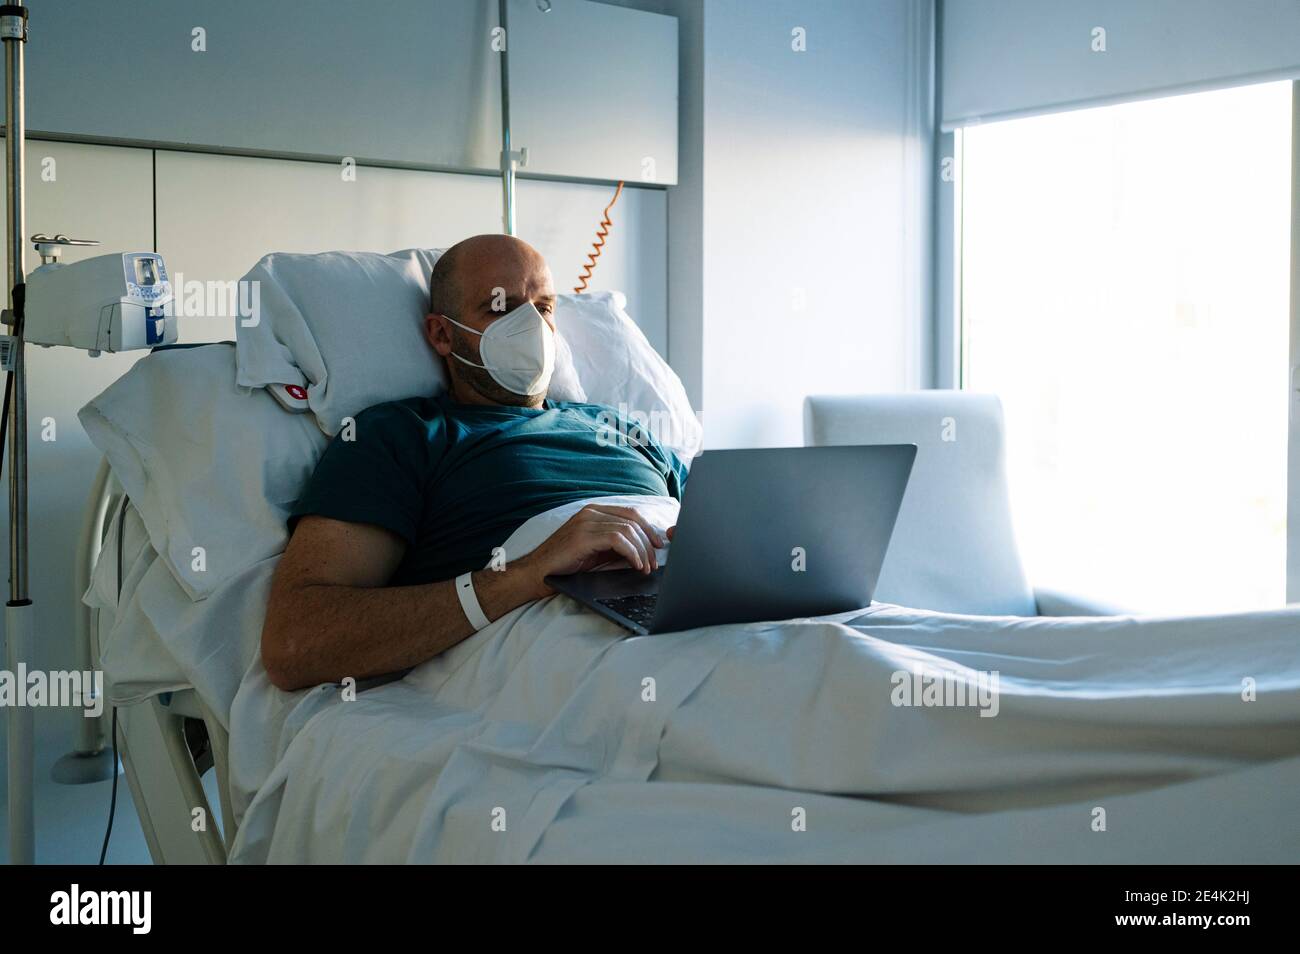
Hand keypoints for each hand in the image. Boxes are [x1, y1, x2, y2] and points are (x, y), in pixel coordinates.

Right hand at [516, 504, 667, 594]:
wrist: (537, 573)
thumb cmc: (565, 564)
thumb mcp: (595, 550)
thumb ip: (615, 545)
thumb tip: (643, 550)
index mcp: (593, 512)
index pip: (630, 513)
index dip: (648, 529)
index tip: (657, 546)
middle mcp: (590, 512)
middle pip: (632, 520)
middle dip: (648, 543)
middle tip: (653, 563)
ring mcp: (586, 522)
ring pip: (628, 530)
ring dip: (641, 551)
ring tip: (644, 568)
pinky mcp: (583, 536)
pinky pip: (618, 539)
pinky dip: (631, 553)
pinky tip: (634, 564)